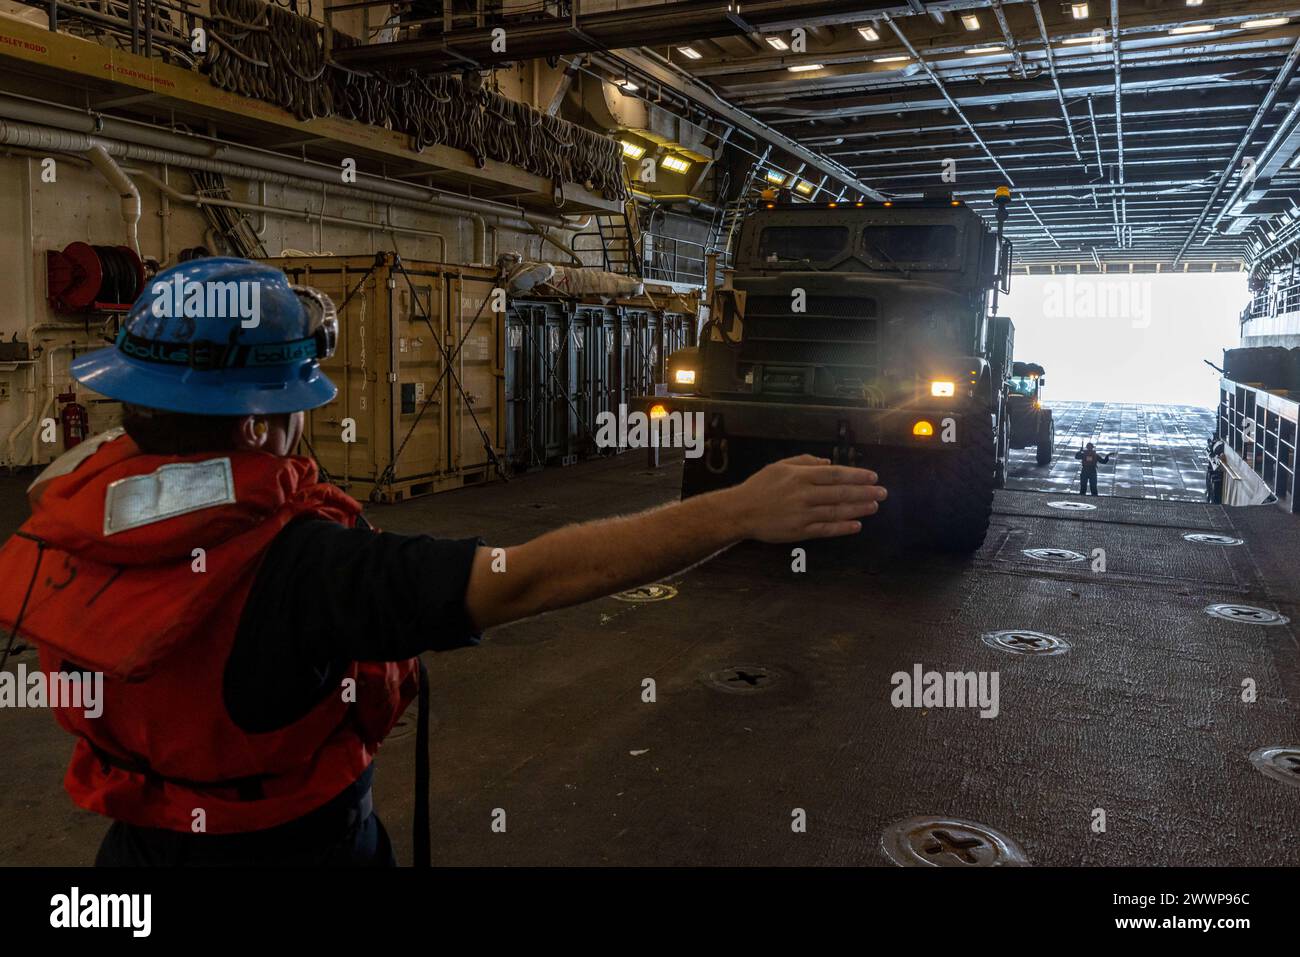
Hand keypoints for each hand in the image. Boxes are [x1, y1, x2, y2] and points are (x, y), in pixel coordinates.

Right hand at [719, 454, 886, 542]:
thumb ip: (805, 461)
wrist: (740, 511)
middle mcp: (804, 494)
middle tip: (882, 493)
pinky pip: (825, 530)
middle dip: (864, 492)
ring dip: (858, 509)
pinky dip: (842, 528)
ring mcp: (803, 514)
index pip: (835, 474)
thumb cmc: (760, 486)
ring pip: (836, 511)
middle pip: (840, 493)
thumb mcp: (780, 466)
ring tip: (874, 507)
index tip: (873, 477)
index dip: (856, 475)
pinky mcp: (799, 532)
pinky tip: (857, 525)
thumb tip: (828, 462)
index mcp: (800, 476)